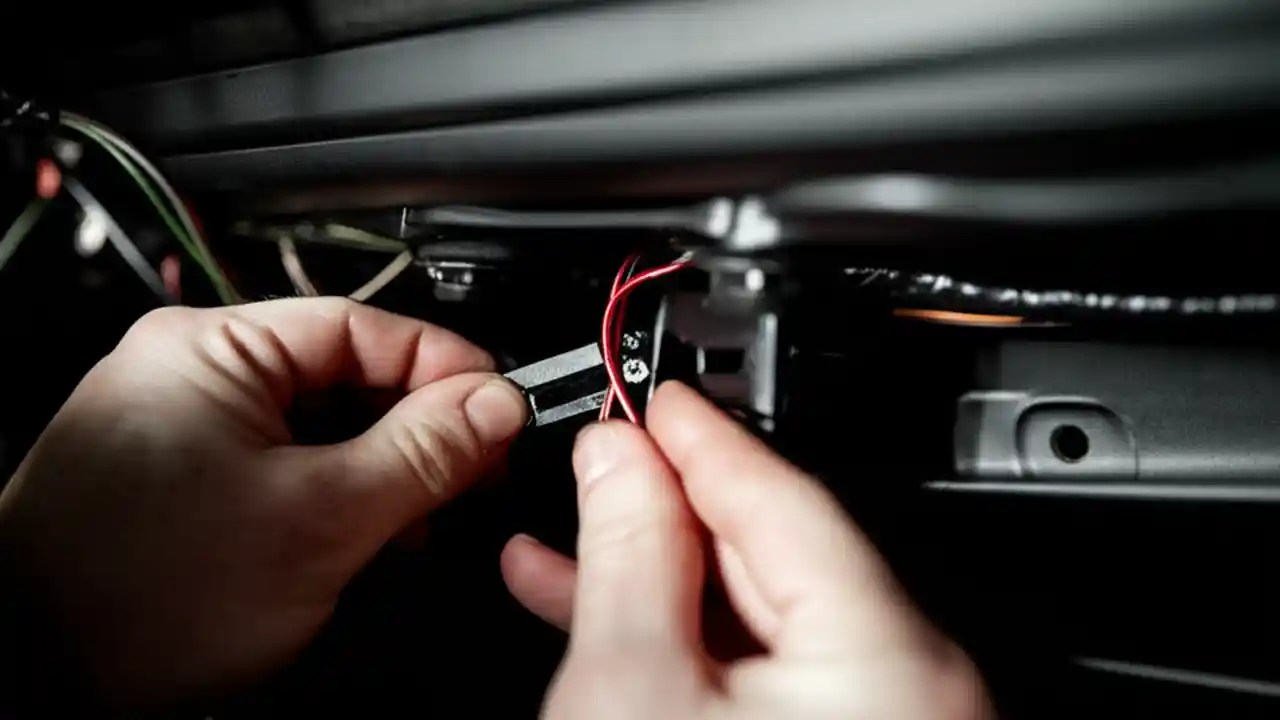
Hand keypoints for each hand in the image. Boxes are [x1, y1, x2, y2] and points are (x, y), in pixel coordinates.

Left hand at [0, 298, 527, 708]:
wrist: (38, 682)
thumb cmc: (139, 599)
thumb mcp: (320, 518)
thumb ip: (422, 454)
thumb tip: (494, 405)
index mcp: (212, 346)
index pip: (366, 326)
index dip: (447, 366)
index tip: (500, 408)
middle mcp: (192, 372)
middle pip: (347, 376)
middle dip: (417, 429)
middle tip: (471, 472)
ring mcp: (185, 426)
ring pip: (321, 427)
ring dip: (379, 470)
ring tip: (411, 521)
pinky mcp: (186, 480)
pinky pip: (285, 465)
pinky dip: (334, 496)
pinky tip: (361, 535)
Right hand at [501, 382, 990, 719]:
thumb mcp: (631, 686)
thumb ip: (628, 554)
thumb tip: (618, 463)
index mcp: (892, 657)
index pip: (784, 496)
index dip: (699, 436)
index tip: (650, 397)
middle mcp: (914, 688)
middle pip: (776, 552)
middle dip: (668, 506)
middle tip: (604, 461)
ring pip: (761, 621)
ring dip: (661, 583)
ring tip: (571, 554)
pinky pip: (767, 678)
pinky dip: (692, 649)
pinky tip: (612, 631)